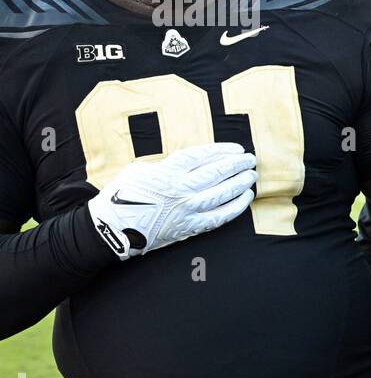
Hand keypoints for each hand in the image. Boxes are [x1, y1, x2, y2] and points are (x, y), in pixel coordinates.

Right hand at [86, 143, 257, 259]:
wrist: (111, 228)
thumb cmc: (123, 195)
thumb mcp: (142, 170)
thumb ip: (168, 165)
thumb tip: (194, 162)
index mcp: (167, 172)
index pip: (202, 156)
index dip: (223, 151)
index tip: (237, 148)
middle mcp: (180, 190)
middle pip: (216, 174)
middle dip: (237, 165)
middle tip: (251, 159)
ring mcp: (186, 210)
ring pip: (222, 195)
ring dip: (240, 184)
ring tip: (252, 176)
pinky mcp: (189, 227)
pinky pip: (219, 217)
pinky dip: (235, 207)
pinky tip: (245, 198)